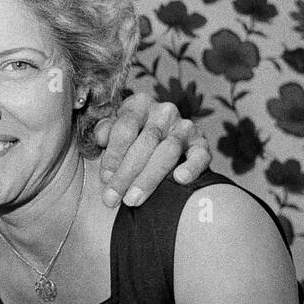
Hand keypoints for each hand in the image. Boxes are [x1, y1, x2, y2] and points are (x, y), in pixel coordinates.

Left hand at [94, 93, 209, 206]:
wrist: (161, 141)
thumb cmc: (130, 138)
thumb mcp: (113, 131)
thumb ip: (105, 133)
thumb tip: (102, 139)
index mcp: (139, 104)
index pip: (125, 128)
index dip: (114, 155)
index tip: (105, 178)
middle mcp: (164, 112)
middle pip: (146, 142)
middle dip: (127, 173)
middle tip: (114, 197)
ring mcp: (185, 127)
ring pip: (168, 150)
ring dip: (149, 178)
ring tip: (134, 199)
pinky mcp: (202, 143)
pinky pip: (200, 155)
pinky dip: (191, 167)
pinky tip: (179, 180)